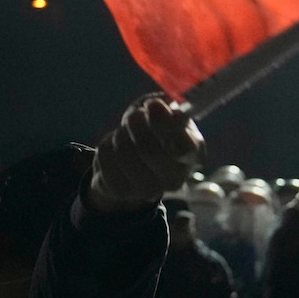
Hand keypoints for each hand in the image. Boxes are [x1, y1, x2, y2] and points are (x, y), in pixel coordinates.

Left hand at [87, 95, 204, 212]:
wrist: (132, 153)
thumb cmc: (155, 126)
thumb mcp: (164, 110)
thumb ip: (164, 108)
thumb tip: (156, 107)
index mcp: (193, 155)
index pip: (184, 147)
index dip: (164, 124)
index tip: (153, 105)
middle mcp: (175, 179)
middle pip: (149, 150)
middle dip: (137, 124)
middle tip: (135, 115)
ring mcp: (149, 190)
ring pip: (124, 153)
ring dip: (120, 135)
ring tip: (126, 133)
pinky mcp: (122, 191)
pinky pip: (105, 159)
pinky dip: (106, 146)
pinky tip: (115, 149)